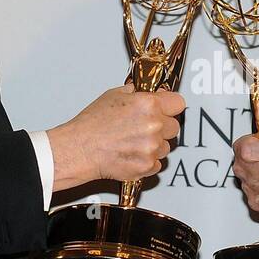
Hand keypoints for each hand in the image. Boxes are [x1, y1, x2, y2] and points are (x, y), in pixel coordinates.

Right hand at [47, 84, 184, 191]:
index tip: (167, 108)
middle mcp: (154, 125)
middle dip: (163, 126)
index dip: (171, 105)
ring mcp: (152, 147)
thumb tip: (141, 92)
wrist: (80, 149)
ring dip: (155, 145)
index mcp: (148, 104)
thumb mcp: (112, 96)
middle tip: (145, 127)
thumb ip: (133, 93)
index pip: (178, 103)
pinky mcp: (147, 166)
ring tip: (133, 141)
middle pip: (174, 126)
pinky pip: (157, 163)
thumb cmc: (91, 125)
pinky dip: (147, 161)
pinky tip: (132, 153)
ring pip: (166, 147)